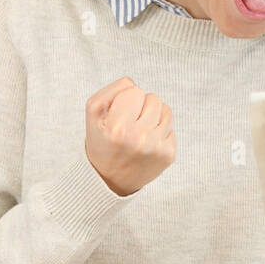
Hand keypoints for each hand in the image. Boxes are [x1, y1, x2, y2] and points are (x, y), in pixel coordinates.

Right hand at [84, 76, 175, 196]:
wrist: (109, 180)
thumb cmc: (101, 142)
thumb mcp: (93, 113)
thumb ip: (111, 90)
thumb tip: (134, 83)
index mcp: (118, 128)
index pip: (135, 91)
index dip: (125, 100)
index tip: (118, 115)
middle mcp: (140, 139)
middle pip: (153, 98)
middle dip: (141, 107)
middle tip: (128, 124)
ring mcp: (157, 148)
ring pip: (166, 110)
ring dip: (153, 116)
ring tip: (138, 130)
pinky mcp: (169, 155)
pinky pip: (171, 127)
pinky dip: (160, 131)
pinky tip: (147, 142)